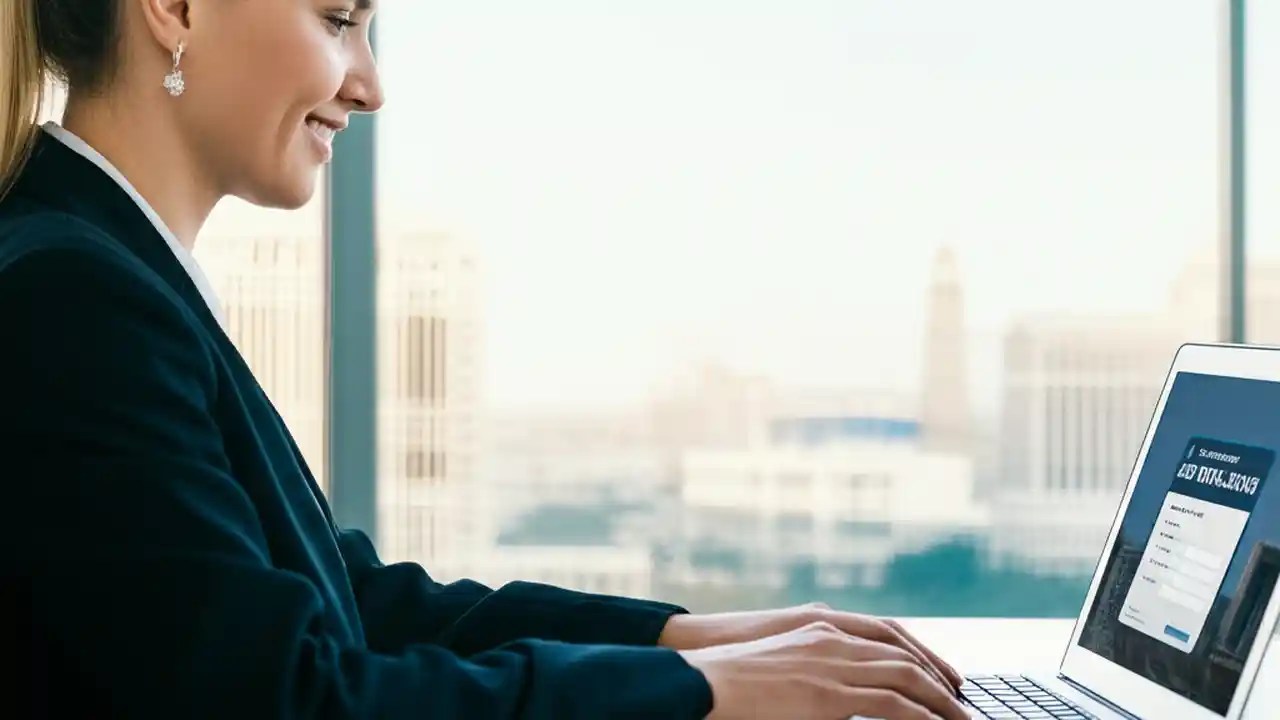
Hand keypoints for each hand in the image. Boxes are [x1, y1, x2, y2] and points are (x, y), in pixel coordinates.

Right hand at [660, 603, 962, 693]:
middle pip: (904, 652)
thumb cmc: (731, 672)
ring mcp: (831, 662)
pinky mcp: (827, 693)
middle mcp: (833, 636)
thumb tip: (833, 686)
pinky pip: (889, 703)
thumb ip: (813, 661)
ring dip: (939, 698)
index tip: (943, 672)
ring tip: (960, 717)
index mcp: (822, 625)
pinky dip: (918, 714)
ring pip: (905, 676)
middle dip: (939, 675)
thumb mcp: (781, 656)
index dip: (922, 651)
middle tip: (962, 698)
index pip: (889, 633)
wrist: (700, 676)